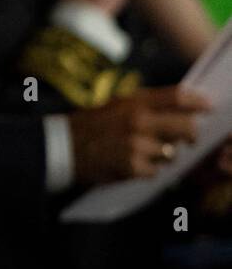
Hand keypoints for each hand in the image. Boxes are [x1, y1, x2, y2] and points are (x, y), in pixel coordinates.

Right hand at [68, 86, 212, 184]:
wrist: (61, 146)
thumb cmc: (89, 125)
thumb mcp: (116, 104)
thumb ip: (146, 105)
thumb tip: (181, 108)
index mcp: (134, 102)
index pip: (178, 97)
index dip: (198, 102)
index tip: (208, 106)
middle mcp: (138, 121)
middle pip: (186, 128)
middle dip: (191, 135)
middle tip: (189, 139)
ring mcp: (137, 146)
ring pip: (171, 153)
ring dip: (164, 156)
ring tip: (143, 152)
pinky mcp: (132, 167)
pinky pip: (155, 171)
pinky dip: (147, 170)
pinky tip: (131, 164)